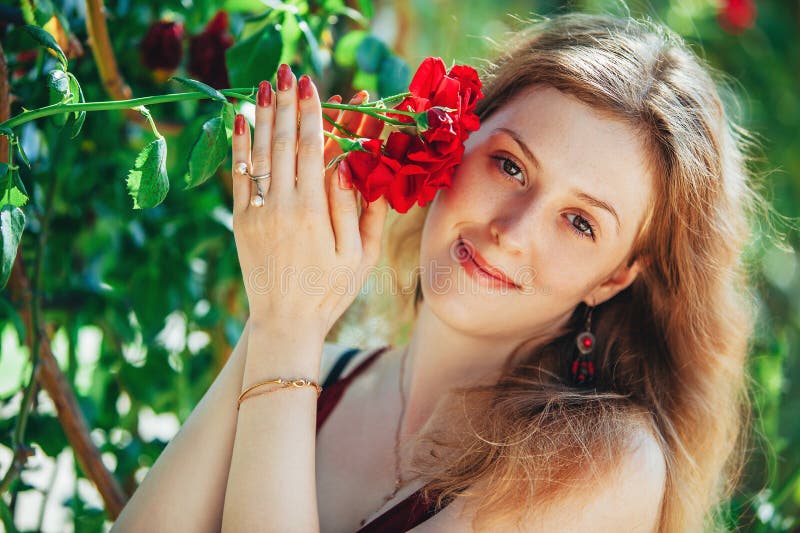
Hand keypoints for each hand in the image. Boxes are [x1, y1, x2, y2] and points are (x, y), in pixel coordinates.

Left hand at [230, 64, 388, 335]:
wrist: (284, 322)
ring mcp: (257, 213)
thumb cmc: (331, 291)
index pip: (314, 150)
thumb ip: (359, 211)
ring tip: (264, 85)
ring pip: (259, 154)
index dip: (313, 114)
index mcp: (314, 212)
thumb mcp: (360, 257)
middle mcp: (282, 206)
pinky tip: (239, 121)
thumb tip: (349, 167)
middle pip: (284, 143)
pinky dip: (239, 147)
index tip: (312, 86)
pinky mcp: (241, 222)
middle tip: (288, 72)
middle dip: (286, 104)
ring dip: (262, 116)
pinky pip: (238, 176)